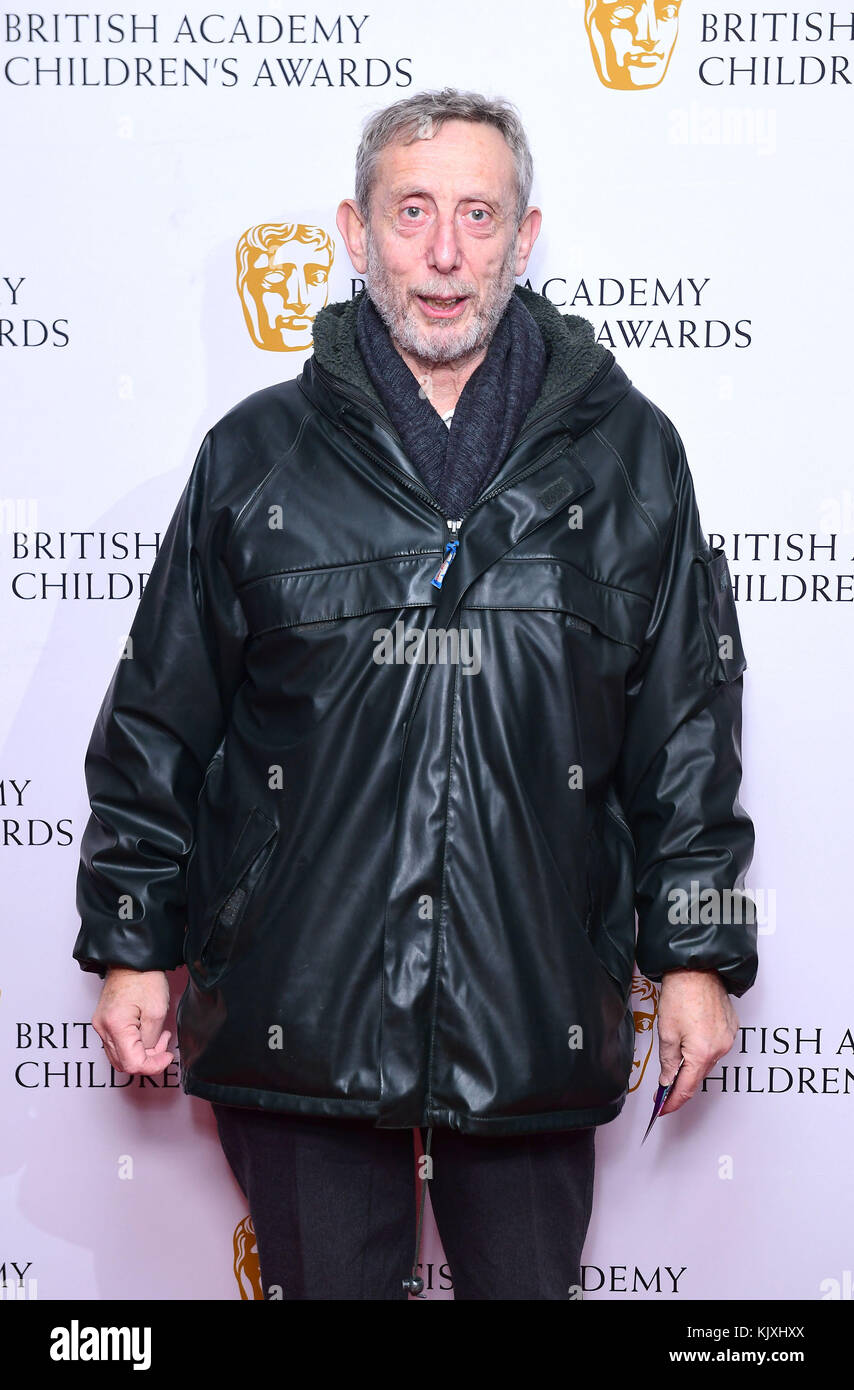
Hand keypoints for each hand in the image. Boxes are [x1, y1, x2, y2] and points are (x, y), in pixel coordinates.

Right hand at [92, 967, 174, 1075]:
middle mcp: (103, 1028)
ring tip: (159, 1036)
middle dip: (148, 1060)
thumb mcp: (157, 1011)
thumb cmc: (145, 978)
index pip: (132, 1064)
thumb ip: (152, 1039)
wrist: (132, 959)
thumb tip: (149, 1054)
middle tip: (165, 1045)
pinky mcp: (104, 1021)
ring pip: (120, 1056)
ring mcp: (101, 1025)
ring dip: (141, 1053)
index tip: (167, 1056)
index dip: (153, 1065)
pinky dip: (134, 1045)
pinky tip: (148, 1033)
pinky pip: (117, 1044)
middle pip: (124, 1063)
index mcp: (115, 1026)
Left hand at [656, 969, 737, 1114]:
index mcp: (702, 1053)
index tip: (662, 1109)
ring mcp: (728, 1038)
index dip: (672, 1102)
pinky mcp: (731, 1028)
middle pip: (698, 1075)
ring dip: (692, 1065)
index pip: (686, 1088)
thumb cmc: (681, 994)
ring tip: (675, 1061)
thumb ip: (668, 1062)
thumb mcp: (667, 1032)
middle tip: (663, 1090)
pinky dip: (702, 1050)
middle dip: (681, 1084)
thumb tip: (667, 1081)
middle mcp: (720, 1048)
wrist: (698, 968)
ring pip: (707, 1061)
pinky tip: (691, 1042)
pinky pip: (715, 1047)